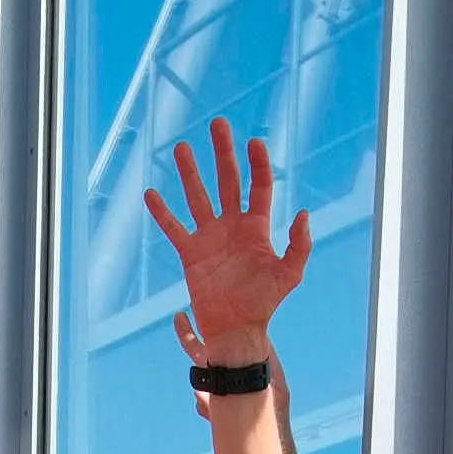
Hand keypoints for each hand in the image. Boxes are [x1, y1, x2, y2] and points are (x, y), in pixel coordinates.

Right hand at [144, 124, 307, 360]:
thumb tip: (302, 213)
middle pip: (227, 180)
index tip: (254, 141)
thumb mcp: (289, 275)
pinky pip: (174, 228)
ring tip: (180, 147)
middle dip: (223, 153)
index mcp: (257, 227)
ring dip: (189, 172)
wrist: (236, 329)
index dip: (257, 164)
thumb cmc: (265, 303)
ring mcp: (209, 236)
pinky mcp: (190, 253)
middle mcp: (232, 225)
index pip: (258, 187)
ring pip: (198, 196)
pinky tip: (150, 194)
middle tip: (217, 124)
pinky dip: (162, 213)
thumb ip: (299, 245)